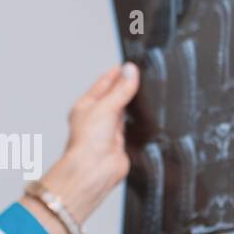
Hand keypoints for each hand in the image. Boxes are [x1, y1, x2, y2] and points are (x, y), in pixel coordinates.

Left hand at [20, 63, 139, 233]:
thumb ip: (121, 90)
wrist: (93, 170)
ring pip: (124, 110)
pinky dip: (138, 119)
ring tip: (146, 89)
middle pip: (114, 96)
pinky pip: (131, 126)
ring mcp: (108, 130)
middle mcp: (96, 118)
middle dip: (126, 86)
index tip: (130, 64)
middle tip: (142, 74)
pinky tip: (147, 113)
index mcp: (86, 106)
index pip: (103, 83)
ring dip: (133, 103)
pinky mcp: (121, 143)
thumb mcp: (106, 107)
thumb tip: (130, 71)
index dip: (117, 73)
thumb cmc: (87, 143)